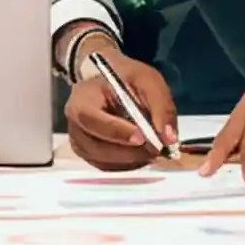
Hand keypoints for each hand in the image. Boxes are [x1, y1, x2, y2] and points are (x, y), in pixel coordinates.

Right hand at [63, 29, 177, 170]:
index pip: (93, 120)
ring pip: (105, 162)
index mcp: (81, 100)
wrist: (107, 81)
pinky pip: (109, 168)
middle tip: (157, 149)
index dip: (117, 131)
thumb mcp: (147, 80)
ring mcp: (80, 144)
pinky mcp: (89, 156)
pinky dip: (129, 164)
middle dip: (131, 152)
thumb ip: (161, 106)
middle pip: (99, 148)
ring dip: (132, 160)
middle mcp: (75, 125)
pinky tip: (141, 153)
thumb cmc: (124, 77)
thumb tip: (169, 139)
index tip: (142, 137)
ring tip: (153, 149)